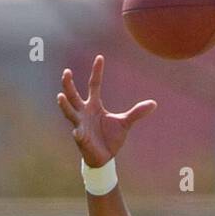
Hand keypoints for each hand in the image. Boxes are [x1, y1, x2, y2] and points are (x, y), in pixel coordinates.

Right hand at [56, 53, 156, 167]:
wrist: (105, 158)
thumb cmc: (111, 138)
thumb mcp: (125, 123)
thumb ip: (137, 112)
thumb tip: (154, 103)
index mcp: (94, 105)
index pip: (94, 84)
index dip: (97, 71)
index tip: (100, 57)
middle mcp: (84, 112)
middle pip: (73, 95)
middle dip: (68, 84)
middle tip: (67, 71)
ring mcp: (80, 124)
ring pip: (69, 112)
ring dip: (64, 105)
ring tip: (60, 96)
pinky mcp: (81, 138)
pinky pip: (78, 134)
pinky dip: (78, 133)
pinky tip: (77, 132)